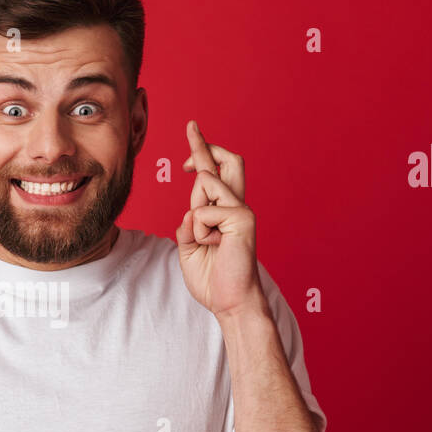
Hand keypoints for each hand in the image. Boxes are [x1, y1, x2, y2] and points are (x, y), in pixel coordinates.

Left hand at [175, 119, 265, 321]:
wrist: (229, 302)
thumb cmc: (211, 279)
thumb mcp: (188, 247)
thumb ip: (188, 224)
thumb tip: (190, 210)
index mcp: (224, 212)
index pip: (216, 172)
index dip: (203, 149)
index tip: (192, 129)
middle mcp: (236, 206)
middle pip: (228, 160)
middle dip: (204, 145)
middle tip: (190, 129)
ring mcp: (242, 210)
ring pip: (207, 182)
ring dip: (195, 212)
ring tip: (207, 240)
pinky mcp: (243, 218)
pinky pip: (203, 211)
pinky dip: (199, 230)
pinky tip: (213, 246)